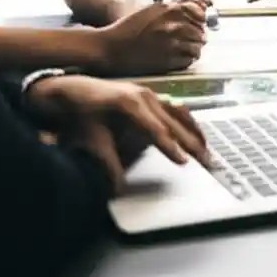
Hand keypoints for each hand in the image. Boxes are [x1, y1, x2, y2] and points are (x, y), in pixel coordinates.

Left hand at [25, 76, 210, 191]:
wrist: (68, 88)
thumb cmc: (78, 112)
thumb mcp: (89, 137)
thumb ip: (106, 161)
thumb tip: (116, 188)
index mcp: (130, 104)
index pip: (157, 130)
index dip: (171, 147)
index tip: (184, 162)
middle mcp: (144, 96)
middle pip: (174, 122)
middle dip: (192, 143)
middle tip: (207, 161)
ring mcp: (149, 94)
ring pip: (179, 113)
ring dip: (194, 132)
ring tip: (207, 149)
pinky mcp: (150, 96)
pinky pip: (174, 108)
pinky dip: (187, 121)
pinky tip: (194, 132)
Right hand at [94, 0, 208, 75]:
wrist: (110, 47)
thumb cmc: (130, 28)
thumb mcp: (153, 9)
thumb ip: (178, 5)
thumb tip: (205, 5)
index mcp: (170, 8)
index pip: (202, 13)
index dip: (200, 20)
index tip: (196, 24)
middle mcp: (174, 24)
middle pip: (201, 31)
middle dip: (196, 36)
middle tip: (185, 40)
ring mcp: (173, 43)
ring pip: (198, 46)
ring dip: (192, 49)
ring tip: (180, 50)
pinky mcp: (169, 60)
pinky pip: (189, 60)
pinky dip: (185, 60)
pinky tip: (175, 58)